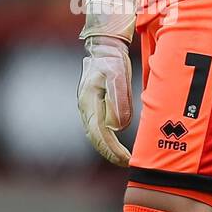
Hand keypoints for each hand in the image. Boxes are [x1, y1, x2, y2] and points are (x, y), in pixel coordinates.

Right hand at [77, 35, 132, 165]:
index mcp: (90, 102)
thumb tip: (118, 126)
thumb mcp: (117, 75)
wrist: (103, 48)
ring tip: (124, 159)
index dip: (111, 148)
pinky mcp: (94, 107)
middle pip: (96, 137)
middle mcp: (86, 108)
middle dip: (110, 152)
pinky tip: (117, 146)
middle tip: (126, 163)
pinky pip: (99, 128)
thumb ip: (118, 99)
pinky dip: (108, 140)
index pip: (99, 132)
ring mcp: (88, 108)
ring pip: (96, 135)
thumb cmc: (111, 61)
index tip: (124, 158)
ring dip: (109, 148)